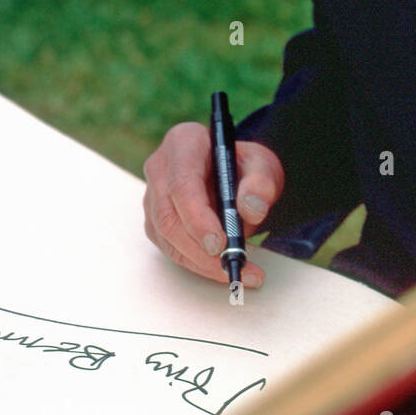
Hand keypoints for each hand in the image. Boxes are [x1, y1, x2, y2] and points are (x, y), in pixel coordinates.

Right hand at [143, 123, 284, 286]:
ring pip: (168, 238)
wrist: (235, 173)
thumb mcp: (262, 164)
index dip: (197, 217)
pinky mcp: (156, 222)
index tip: (220, 243)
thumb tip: (251, 209)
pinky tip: (224, 269)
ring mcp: (153, 197)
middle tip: (232, 265)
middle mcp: (161, 168)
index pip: (182, 184)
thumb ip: (261, 183)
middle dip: (200, 249)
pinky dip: (198, 264)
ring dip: (201, 262)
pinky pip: (172, 249)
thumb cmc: (244, 165)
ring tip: (237, 272)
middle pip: (169, 216)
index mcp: (183, 143)